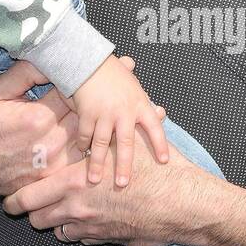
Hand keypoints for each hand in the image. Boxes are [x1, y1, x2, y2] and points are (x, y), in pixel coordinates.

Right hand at [0, 59, 80, 197]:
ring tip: (90, 110)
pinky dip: (85, 145)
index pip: (73, 91)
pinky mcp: (52, 178)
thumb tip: (49, 58)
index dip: (77, 80)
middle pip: (86, 115)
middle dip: (88, 100)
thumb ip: (24, 73)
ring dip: (90, 123)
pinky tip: (81, 134)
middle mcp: (51, 143)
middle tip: (88, 89)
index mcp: (38, 118)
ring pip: (88, 138)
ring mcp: (54, 164)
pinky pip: (79, 160)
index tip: (78, 73)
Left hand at [3, 121, 204, 245]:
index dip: (14, 199)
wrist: (183, 205)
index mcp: (74, 182)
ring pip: (57, 231)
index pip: (28, 197)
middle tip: (31, 202)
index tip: (10, 197)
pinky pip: (79, 238)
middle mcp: (77, 208)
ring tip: (60, 208)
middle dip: (32, 212)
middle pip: (36, 219)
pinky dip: (78, 230)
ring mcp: (91, 228)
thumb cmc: (157, 170)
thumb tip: (87, 108)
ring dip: (56, 221)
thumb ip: (103, 130)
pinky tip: (87, 216)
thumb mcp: (126, 142)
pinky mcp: (106, 240)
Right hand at [70, 53, 170, 188]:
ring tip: (95, 181)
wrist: (89, 61)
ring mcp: (105, 113)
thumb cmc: (113, 72)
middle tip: (124, 184)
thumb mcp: (134, 85)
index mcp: (140, 104)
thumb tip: (162, 111)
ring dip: (98, 164)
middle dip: (125, 166)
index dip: (160, 145)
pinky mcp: (87, 113)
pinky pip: (85, 134)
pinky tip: (82, 153)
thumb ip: (145, 102)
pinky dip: (83, 145)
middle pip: (126, 144)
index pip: (155, 128)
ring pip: (102, 144)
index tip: (164, 161)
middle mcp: (124, 111)